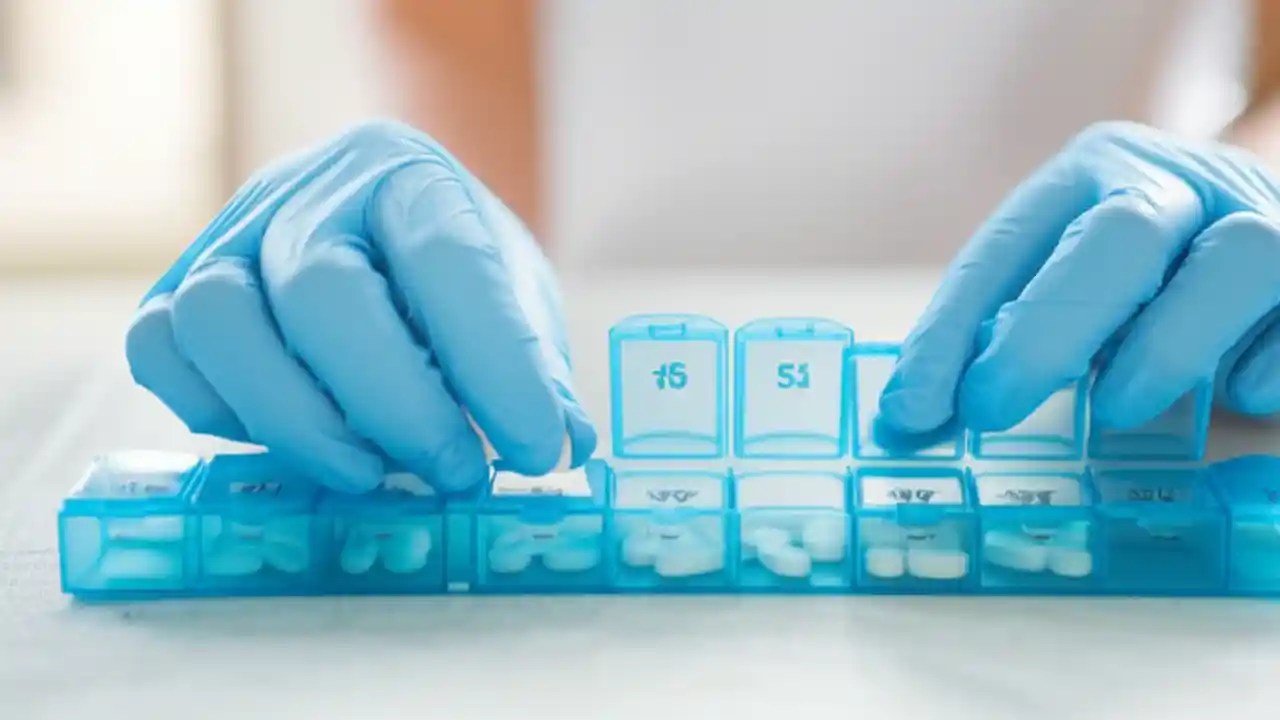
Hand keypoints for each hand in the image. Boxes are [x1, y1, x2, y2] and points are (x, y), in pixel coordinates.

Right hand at [126, 121, 596, 492]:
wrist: (376, 222)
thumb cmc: (454, 275)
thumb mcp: (516, 303)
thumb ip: (536, 372)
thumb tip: (565, 445)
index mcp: (411, 178)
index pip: (448, 262)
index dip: (495, 366)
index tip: (539, 451)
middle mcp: (309, 192)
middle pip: (322, 291)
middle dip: (394, 406)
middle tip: (454, 475)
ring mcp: (228, 236)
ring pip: (218, 318)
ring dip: (296, 421)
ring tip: (368, 474)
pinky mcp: (172, 290)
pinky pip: (162, 353)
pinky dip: (218, 414)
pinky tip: (291, 443)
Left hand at [880, 121, 1279, 435]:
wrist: (1269, 229)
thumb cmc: (1149, 278)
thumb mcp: (1068, 288)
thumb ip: (997, 340)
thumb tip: (906, 423)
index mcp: (1094, 173)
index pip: (1009, 248)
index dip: (951, 332)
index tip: (910, 410)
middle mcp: (1182, 180)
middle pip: (1119, 235)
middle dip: (1046, 331)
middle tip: (991, 408)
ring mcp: (1265, 215)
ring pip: (1236, 259)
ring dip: (1166, 346)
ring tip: (1118, 406)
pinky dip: (1263, 367)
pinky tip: (1235, 394)